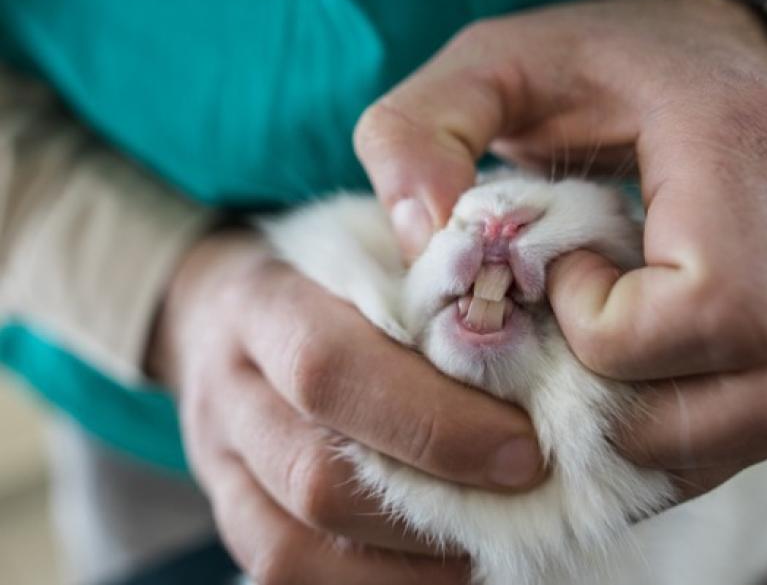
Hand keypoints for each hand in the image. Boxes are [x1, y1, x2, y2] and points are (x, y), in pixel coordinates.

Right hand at [147, 229, 543, 583]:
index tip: (523, 448)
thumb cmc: (320, 273)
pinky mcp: (228, 512)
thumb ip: (424, 259)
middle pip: (315, 474)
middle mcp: (228, 390)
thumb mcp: (364, 239)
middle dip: (434, 497)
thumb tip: (513, 288)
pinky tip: (437, 564)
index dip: (431, 420)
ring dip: (408, 559)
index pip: (330, 368)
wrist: (220, 314)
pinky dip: (371, 584)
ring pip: (295, 542)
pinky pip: (283, 572)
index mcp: (261, 302)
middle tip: (525, 493)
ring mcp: (217, 462)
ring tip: (488, 537)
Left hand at [354, 0, 766, 498]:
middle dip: (648, 400)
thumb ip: (418, 135)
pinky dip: (712, 428)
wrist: (685, 46)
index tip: (553, 283)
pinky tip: (645, 398)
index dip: (612, 333)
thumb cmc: (584, 61)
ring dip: (687, 431)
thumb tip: (421, 242)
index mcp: (734, 138)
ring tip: (606, 389)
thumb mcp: (484, 69)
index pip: (713, 304)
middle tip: (576, 347)